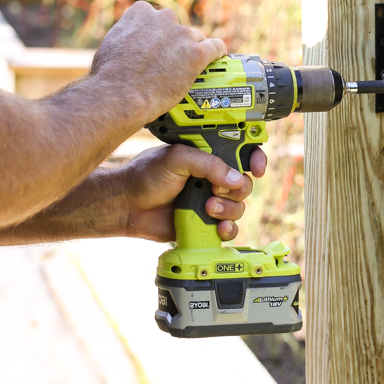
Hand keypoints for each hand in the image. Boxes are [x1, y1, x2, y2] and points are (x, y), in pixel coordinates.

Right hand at [90, 2, 225, 126]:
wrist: (120, 93)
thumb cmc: (109, 74)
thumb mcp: (110, 45)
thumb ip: (126, 38)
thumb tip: (128, 45)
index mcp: (141, 12)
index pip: (156, 17)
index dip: (157, 34)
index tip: (156, 45)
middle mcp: (164, 18)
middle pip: (176, 28)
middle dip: (174, 43)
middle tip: (169, 62)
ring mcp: (182, 35)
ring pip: (195, 39)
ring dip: (192, 51)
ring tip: (188, 68)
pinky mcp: (197, 53)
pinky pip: (215, 47)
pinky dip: (217, 51)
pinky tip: (218, 56)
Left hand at [119, 143, 267, 241]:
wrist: (127, 206)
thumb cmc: (145, 176)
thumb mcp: (177, 159)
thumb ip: (208, 164)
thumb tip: (236, 179)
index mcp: (207, 157)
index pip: (241, 153)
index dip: (254, 158)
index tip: (256, 168)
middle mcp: (211, 178)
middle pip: (244, 184)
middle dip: (237, 190)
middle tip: (216, 191)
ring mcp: (209, 201)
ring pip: (238, 207)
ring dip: (229, 210)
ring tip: (207, 209)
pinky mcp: (204, 223)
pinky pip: (228, 229)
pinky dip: (227, 229)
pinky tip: (216, 227)